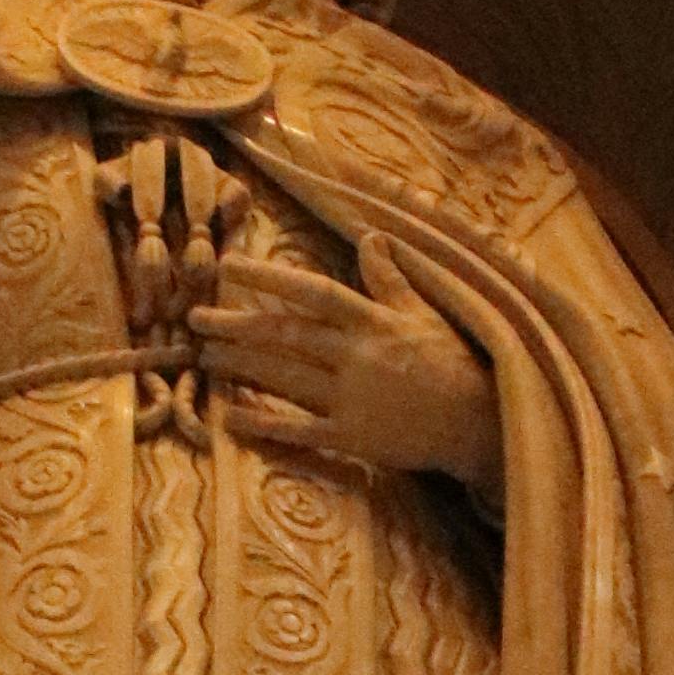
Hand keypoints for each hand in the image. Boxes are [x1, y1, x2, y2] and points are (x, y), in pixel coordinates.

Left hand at [196, 236, 497, 491]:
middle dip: (237, 325)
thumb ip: (390, 279)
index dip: (269, 277)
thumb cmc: (453, 363)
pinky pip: (299, 430)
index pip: (313, 292)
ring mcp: (353, 399)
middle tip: (195, 318)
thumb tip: (370, 236)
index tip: (229, 267)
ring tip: (204, 356)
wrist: (479, 424)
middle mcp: (359, 356)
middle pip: (287, 335)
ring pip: (285, 378)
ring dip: (241, 365)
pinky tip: (228, 416)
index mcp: (375, 321)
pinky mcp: (353, 438)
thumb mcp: (424, 313)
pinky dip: (263, 424)